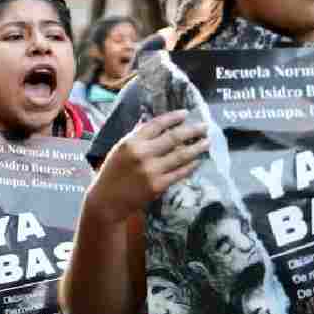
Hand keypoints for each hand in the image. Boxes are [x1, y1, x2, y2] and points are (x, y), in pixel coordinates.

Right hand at [90, 110, 209, 224]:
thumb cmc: (112, 172)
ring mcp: (151, 170)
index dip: (173, 117)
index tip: (185, 113)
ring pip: (180, 155)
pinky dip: (190, 166)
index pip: (157, 124)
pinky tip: (197, 161)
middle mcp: (142, 153)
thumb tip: (152, 120)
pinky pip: (179, 172)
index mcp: (131, 142)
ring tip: (207, 142)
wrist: (107, 201)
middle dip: (192, 130)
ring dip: (196, 148)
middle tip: (204, 126)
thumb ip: (136, 134)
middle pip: (173, 137)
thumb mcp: (120, 149)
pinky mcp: (158, 185)